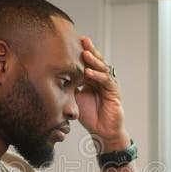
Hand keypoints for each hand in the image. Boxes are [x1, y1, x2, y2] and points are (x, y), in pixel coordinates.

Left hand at [76, 37, 128, 151]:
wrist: (102, 131)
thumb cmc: (89, 115)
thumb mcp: (75, 97)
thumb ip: (70, 85)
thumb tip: (56, 75)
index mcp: (92, 78)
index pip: (88, 62)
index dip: (82, 53)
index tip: (73, 42)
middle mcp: (101, 79)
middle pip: (97, 61)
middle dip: (90, 50)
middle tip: (82, 40)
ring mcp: (109, 84)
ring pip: (102, 68)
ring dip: (93, 61)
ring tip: (85, 53)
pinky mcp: (114, 92)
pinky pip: (106, 81)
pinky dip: (97, 76)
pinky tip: (89, 72)